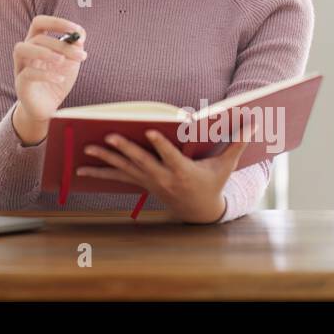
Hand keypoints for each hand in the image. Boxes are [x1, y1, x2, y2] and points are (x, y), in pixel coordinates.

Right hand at [10, 16, 86, 143]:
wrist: (48, 108)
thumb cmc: (57, 80)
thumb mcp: (70, 62)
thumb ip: (75, 47)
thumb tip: (80, 36)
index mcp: (36, 42)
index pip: (40, 22)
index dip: (57, 22)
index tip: (76, 30)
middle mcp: (26, 51)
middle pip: (37, 37)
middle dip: (61, 44)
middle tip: (81, 55)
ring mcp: (21, 67)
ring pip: (21, 49)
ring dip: (44, 51)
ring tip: (62, 61)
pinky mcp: (20, 83)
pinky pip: (28, 73)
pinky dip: (46, 74)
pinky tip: (60, 79)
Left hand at [76, 125, 251, 222]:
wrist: (198, 212)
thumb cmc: (213, 183)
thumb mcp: (226, 166)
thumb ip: (237, 143)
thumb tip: (253, 121)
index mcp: (183, 172)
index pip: (169, 156)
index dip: (160, 145)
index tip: (151, 132)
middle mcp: (162, 178)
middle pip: (141, 161)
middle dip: (125, 148)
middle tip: (110, 135)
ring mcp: (148, 182)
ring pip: (124, 168)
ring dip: (105, 157)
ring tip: (87, 147)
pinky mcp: (140, 183)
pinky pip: (116, 176)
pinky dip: (98, 171)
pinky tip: (80, 167)